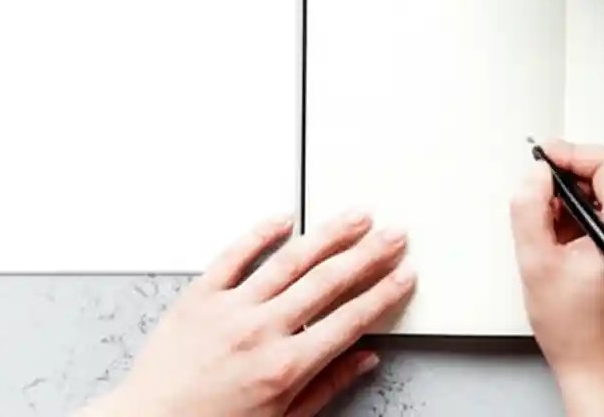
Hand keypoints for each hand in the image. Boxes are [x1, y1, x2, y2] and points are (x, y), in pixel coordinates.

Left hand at [81, 212, 415, 416]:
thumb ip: (326, 386)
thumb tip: (365, 359)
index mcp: (286, 367)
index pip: (350, 320)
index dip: (384, 293)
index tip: (405, 274)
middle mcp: (261, 331)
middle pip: (327, 282)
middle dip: (367, 255)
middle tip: (394, 234)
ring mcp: (229, 309)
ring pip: (288, 261)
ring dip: (327, 235)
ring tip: (355, 216)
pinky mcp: (198, 297)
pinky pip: (233, 256)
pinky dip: (260, 234)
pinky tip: (284, 219)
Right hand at [509, 142, 603, 416]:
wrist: (601, 369)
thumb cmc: (575, 329)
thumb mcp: (535, 263)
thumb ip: (531, 209)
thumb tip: (538, 175)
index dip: (572, 154)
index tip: (544, 160)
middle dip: (573, 175)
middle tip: (541, 194)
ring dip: (579, 194)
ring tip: (551, 223)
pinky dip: (589, 212)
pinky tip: (567, 237)